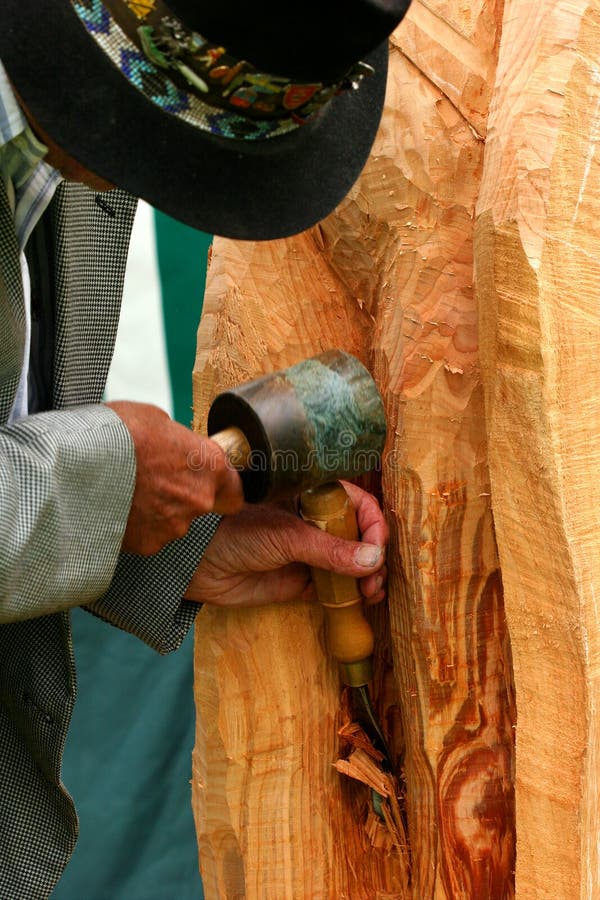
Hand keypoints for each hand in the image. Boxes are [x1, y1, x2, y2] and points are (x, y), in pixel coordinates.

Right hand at [106, 401, 243, 554]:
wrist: (79, 463)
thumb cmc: (118, 433)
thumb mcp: (157, 420)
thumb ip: (179, 441)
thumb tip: (178, 447)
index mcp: (209, 465)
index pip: (236, 489)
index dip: (222, 485)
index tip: (208, 481)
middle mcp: (200, 500)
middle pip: (203, 505)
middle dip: (184, 495)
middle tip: (156, 480)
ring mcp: (174, 526)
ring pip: (174, 522)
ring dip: (159, 510)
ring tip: (131, 491)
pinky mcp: (148, 544)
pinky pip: (149, 535)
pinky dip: (137, 525)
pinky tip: (119, 507)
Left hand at [184, 482, 387, 607]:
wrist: (198, 564)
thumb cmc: (235, 532)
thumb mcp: (287, 536)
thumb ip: (330, 549)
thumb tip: (373, 560)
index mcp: (312, 497)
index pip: (358, 505)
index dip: (373, 524)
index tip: (378, 546)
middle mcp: (316, 522)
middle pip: (361, 536)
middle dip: (375, 555)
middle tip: (375, 576)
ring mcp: (311, 553)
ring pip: (353, 564)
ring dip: (369, 577)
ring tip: (370, 592)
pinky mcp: (303, 582)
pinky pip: (337, 588)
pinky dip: (353, 594)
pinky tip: (362, 600)